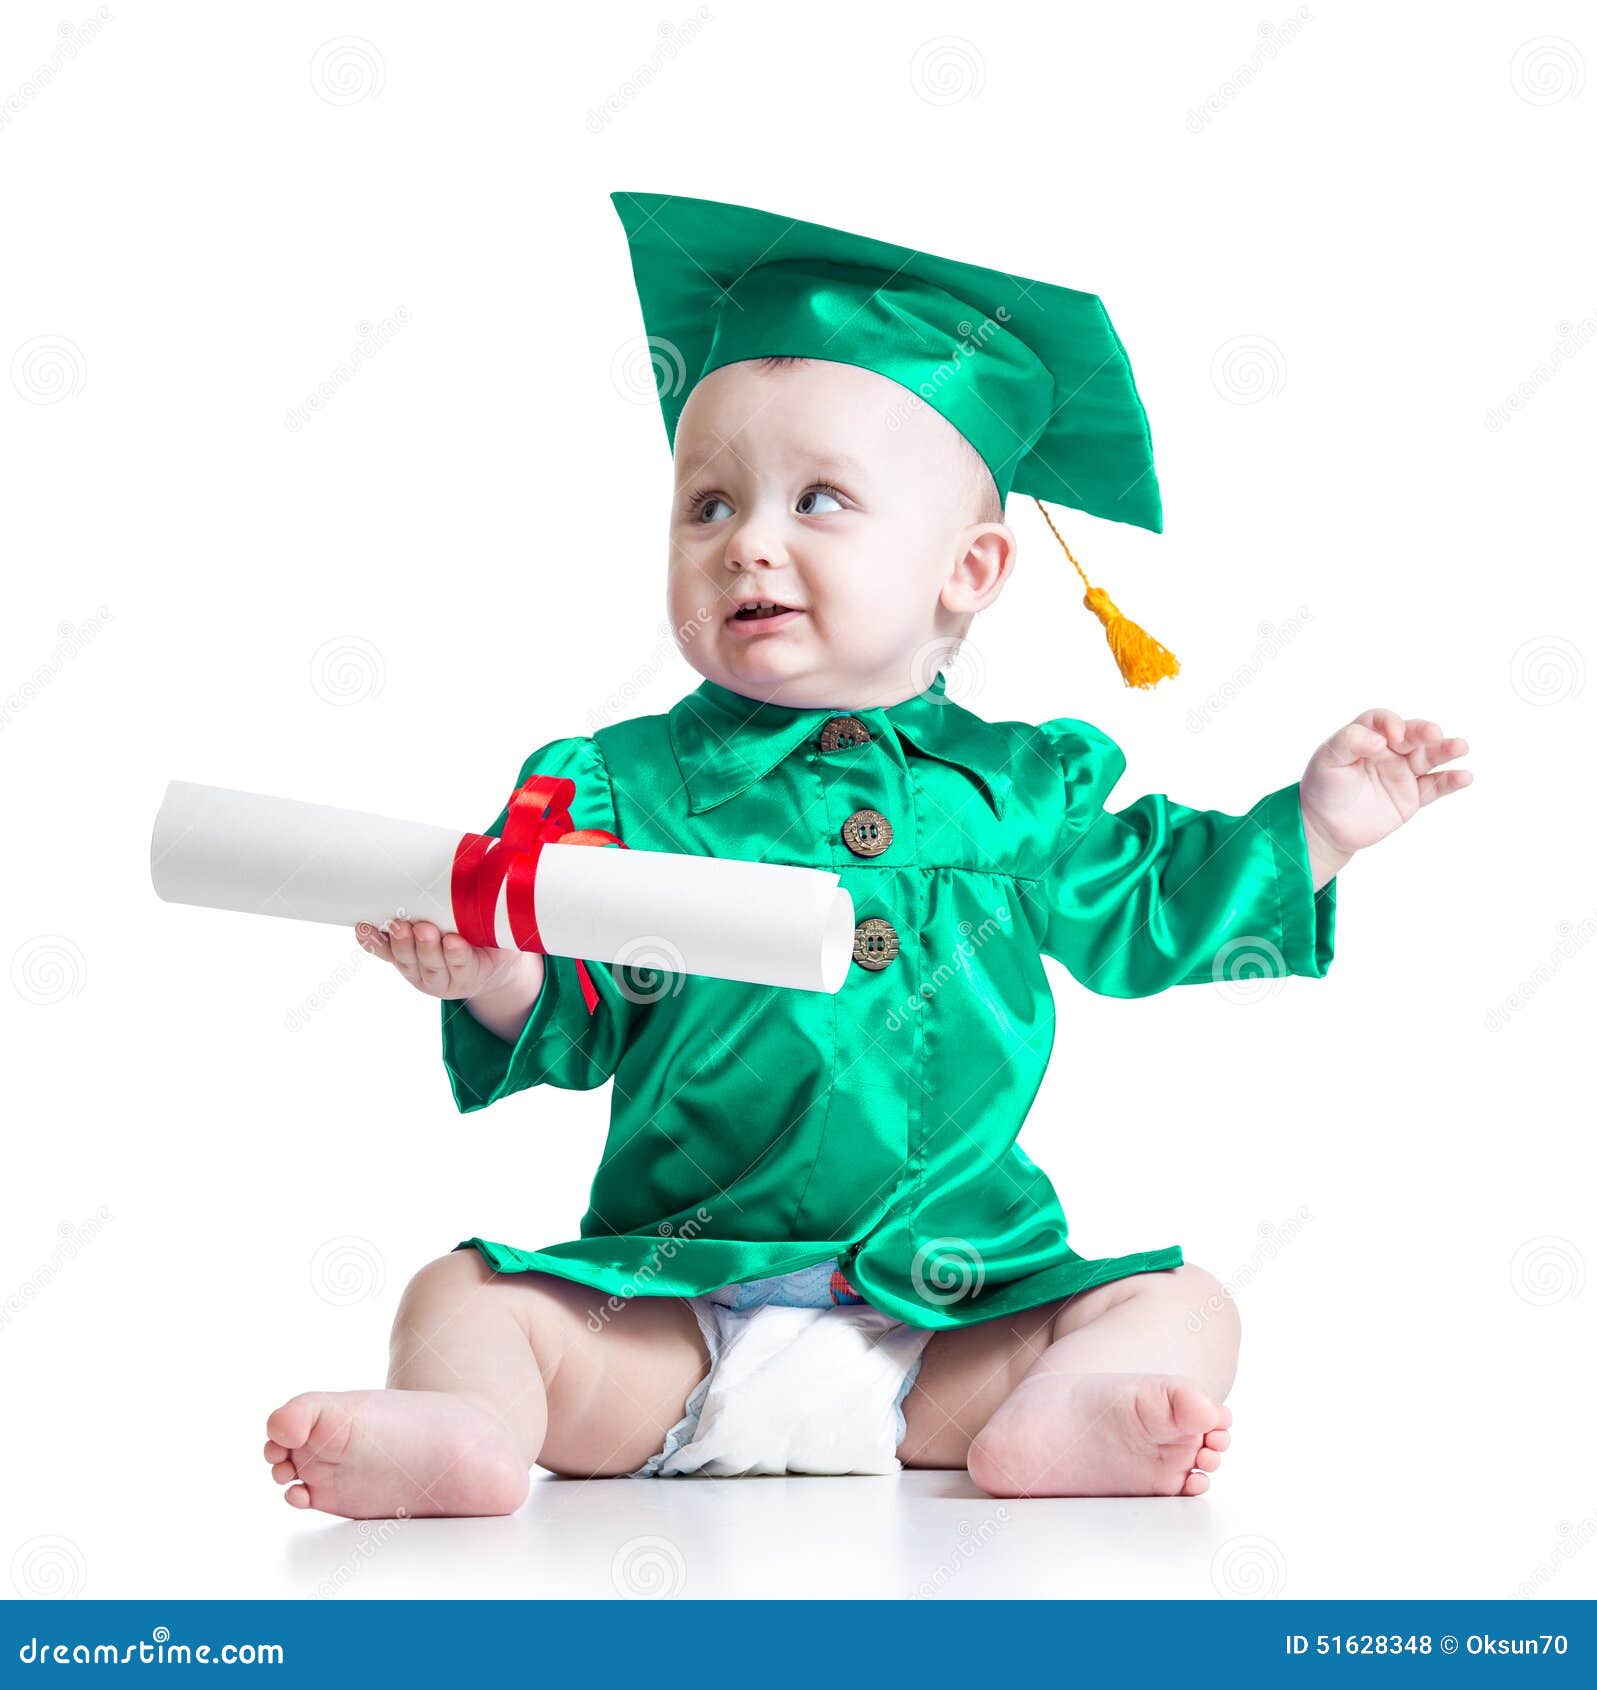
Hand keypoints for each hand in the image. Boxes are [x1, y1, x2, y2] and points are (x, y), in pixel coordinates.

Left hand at [355, 918, 537, 1002]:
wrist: (483, 965)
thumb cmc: (495, 942)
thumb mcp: (507, 934)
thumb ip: (508, 916)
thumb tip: (516, 870)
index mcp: (472, 974)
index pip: (464, 967)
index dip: (458, 956)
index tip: (455, 942)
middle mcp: (443, 979)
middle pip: (431, 966)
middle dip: (425, 947)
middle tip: (423, 928)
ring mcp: (420, 973)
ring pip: (407, 962)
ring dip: (400, 943)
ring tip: (397, 923)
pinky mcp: (403, 962)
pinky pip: (385, 954)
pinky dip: (373, 942)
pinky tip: (363, 929)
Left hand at [1299, 709, 1471, 883]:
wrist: (1323, 828)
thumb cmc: (1322, 788)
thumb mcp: (1326, 761)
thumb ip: (1348, 742)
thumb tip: (1379, 740)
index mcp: (1366, 736)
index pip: (1382, 720)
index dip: (1390, 723)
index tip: (1392, 735)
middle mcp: (1389, 750)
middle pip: (1412, 735)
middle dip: (1424, 732)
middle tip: (1433, 733)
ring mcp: (1403, 772)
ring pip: (1430, 757)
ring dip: (1446, 750)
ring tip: (1460, 746)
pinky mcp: (1413, 796)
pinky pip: (1435, 787)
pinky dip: (1450, 781)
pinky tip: (1464, 776)